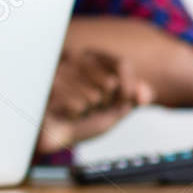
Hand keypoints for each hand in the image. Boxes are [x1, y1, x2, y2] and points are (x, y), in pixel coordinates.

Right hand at [35, 49, 151, 152]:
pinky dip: (73, 116)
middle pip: (109, 83)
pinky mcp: (47, 85)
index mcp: (91, 57)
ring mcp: (59, 70)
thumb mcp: (112, 110)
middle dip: (104, 104)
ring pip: (93, 97)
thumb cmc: (80, 120)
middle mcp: (73, 58)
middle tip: (88, 107)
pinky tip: (62, 113)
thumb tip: (145, 95)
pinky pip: (77, 106)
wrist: (50, 135)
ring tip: (73, 110)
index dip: (130, 86)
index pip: (121, 63)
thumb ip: (130, 100)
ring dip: (87, 111)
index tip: (128, 100)